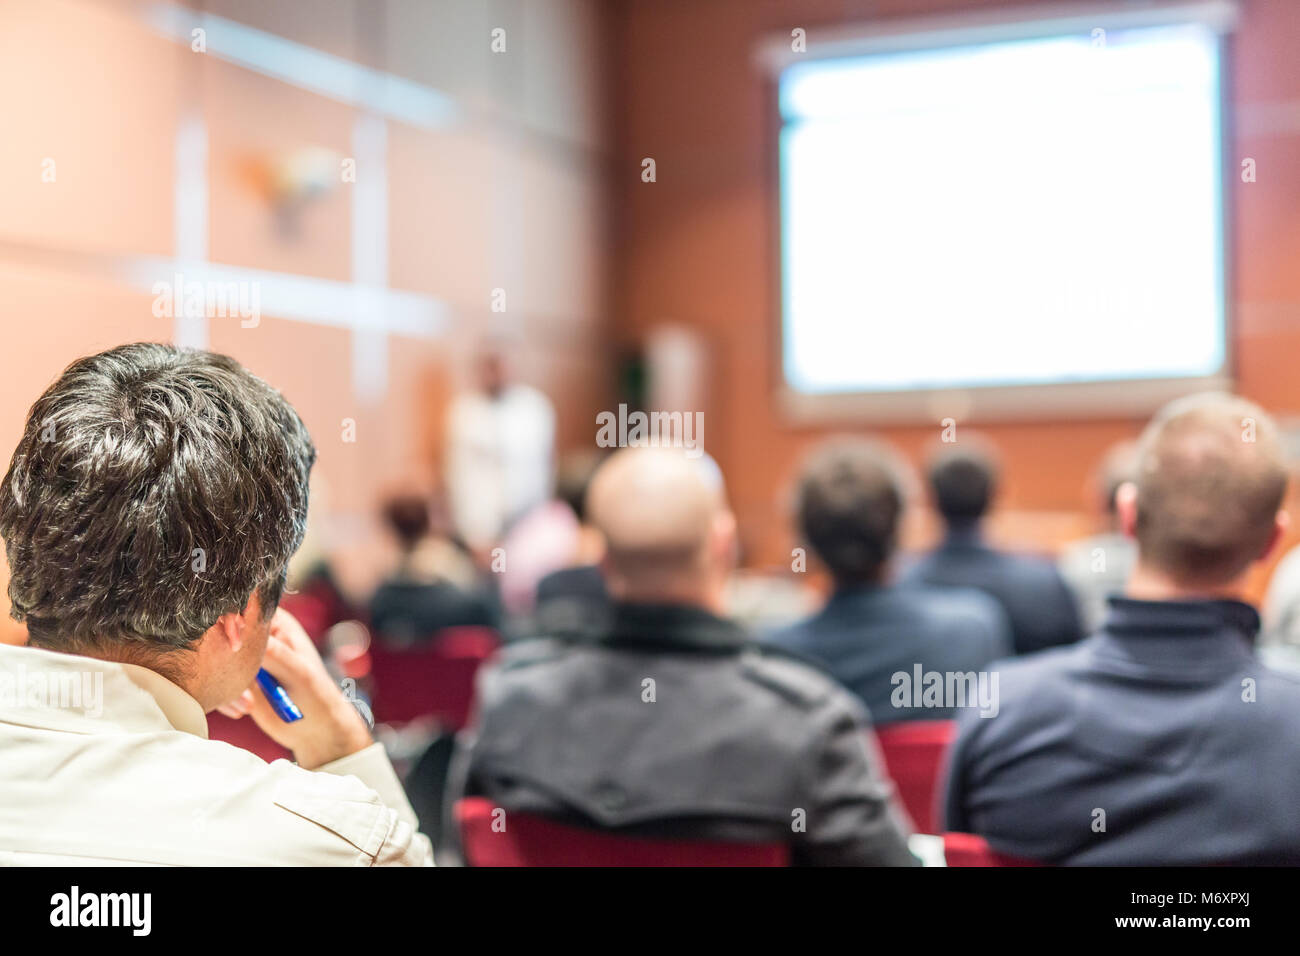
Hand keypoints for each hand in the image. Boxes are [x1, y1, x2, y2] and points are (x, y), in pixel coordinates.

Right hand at [218, 608, 372, 769]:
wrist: (315, 730)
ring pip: (214, 661)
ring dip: (225, 684)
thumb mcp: (299, 673)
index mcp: (276, 623)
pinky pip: (214, 683)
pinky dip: (223, 698)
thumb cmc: (317, 696)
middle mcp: (256, 637)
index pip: (246, 609)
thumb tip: (244, 632)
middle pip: (222, 634)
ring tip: (249, 704)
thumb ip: (274, 652)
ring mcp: (243, 659)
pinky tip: (244, 710)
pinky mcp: (234, 680)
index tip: (233, 645)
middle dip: (223, 659)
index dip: (233, 622)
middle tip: (241, 683)